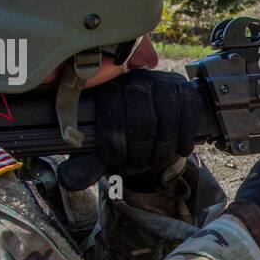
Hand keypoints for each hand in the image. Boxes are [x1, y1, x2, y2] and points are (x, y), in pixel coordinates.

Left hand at [57, 69, 205, 190]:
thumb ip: (85, 165)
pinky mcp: (183, 88)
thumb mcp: (99, 152)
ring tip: (156, 160)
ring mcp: (161, 81)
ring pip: (167, 116)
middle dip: (140, 150)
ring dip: (163, 147)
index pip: (111, 113)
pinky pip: (188, 111)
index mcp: (105, 89)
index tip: (115, 160)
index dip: (115, 143)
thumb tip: (71, 180)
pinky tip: (179, 150)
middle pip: (142, 118)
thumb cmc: (120, 139)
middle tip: (138, 164)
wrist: (150, 128)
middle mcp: (133, 79)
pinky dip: (184, 136)